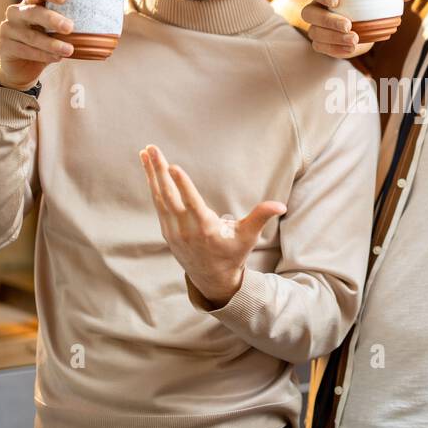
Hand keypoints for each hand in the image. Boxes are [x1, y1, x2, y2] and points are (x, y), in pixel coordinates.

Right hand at [0, 0, 75, 88]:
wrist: (22, 68)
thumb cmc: (45, 44)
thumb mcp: (57, 32)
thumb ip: (72, 25)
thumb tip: (111, 21)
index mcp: (30, 3)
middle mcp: (16, 12)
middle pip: (34, 11)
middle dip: (52, 19)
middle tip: (70, 27)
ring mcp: (8, 28)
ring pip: (31, 35)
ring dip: (52, 43)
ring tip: (69, 50)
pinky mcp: (4, 45)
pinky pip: (25, 50)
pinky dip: (43, 55)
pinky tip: (56, 58)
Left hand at [138, 144, 285, 304]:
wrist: (212, 278)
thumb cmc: (233, 253)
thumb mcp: (248, 237)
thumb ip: (261, 217)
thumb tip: (281, 206)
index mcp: (206, 229)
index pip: (192, 204)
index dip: (183, 185)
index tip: (173, 167)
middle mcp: (186, 230)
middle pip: (169, 196)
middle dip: (160, 171)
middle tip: (153, 149)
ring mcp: (173, 230)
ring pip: (160, 198)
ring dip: (152, 174)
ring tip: (146, 152)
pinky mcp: (167, 229)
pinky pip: (158, 203)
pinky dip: (153, 185)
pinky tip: (149, 169)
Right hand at [300, 0, 417, 59]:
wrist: (356, 21)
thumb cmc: (366, 1)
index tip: (337, 0)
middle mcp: (316, 8)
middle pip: (311, 13)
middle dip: (329, 21)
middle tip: (349, 25)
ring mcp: (316, 26)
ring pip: (315, 33)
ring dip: (333, 38)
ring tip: (354, 41)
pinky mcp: (321, 42)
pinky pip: (322, 47)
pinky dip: (335, 50)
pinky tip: (349, 51)